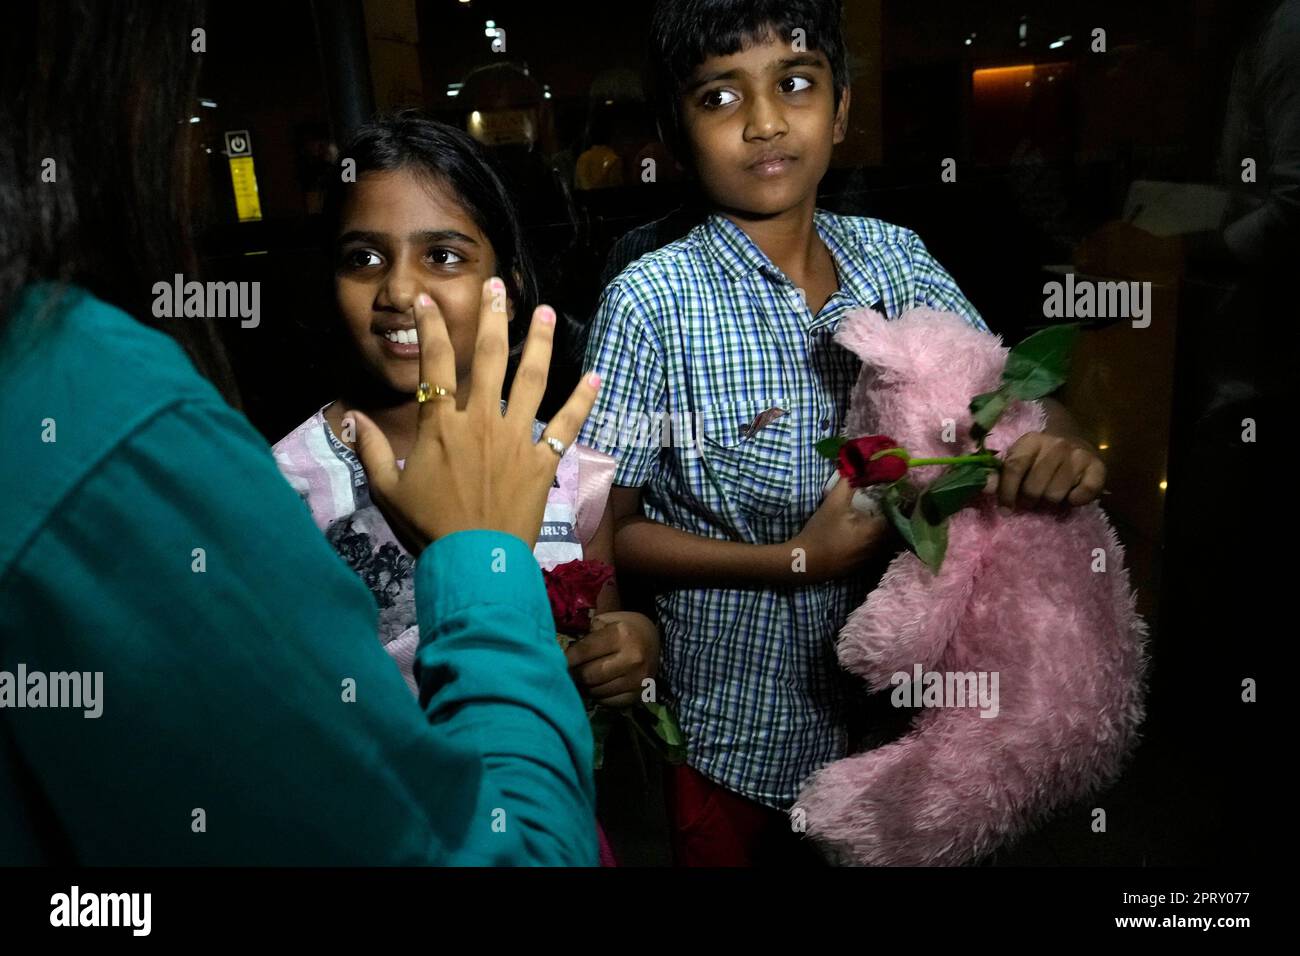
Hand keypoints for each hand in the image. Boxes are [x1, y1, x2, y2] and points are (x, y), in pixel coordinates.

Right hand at [350, 277, 599, 553]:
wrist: (473, 562)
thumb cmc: (429, 528)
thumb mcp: (389, 491)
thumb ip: (373, 450)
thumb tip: (351, 418)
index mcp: (440, 425)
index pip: (433, 364)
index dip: (430, 328)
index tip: (428, 300)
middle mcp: (480, 422)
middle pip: (488, 358)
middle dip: (492, 317)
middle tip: (496, 286)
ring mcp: (515, 439)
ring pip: (531, 380)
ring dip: (539, 343)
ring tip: (543, 312)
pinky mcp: (542, 462)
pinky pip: (566, 425)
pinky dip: (581, 401)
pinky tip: (595, 376)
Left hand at [565, 611, 659, 708]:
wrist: (656, 642)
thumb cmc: (626, 628)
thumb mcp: (608, 620)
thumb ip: (587, 634)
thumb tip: (563, 654)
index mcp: (621, 635)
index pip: (583, 652)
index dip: (566, 659)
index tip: (557, 662)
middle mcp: (632, 659)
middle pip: (588, 675)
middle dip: (574, 675)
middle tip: (567, 672)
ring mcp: (637, 680)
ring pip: (596, 691)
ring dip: (585, 687)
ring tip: (582, 679)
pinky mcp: (639, 695)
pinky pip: (608, 702)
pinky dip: (598, 696)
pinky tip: (597, 686)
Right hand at [791, 478, 890, 582]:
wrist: (804, 562)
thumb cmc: (820, 532)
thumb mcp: (833, 503)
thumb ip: (847, 483)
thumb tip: (857, 466)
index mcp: (876, 531)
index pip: (899, 516)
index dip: (900, 504)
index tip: (897, 494)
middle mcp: (879, 547)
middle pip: (897, 531)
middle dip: (895, 518)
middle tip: (891, 505)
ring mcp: (872, 559)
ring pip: (890, 544)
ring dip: (888, 531)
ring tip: (882, 519)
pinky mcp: (863, 566)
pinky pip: (880, 552)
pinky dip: (879, 543)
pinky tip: (869, 535)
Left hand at [984, 432, 1105, 510]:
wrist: (1074, 440)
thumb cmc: (1039, 456)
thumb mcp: (1018, 459)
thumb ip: (1000, 474)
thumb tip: (985, 487)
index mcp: (1031, 440)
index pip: (1014, 468)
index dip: (1007, 492)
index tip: (1006, 509)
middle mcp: (1056, 444)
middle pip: (1034, 487)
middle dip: (1029, 500)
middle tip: (1032, 499)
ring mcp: (1078, 455)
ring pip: (1055, 495)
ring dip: (1050, 502)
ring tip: (1050, 494)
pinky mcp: (1097, 467)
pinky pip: (1082, 494)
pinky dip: (1075, 501)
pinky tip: (1071, 496)